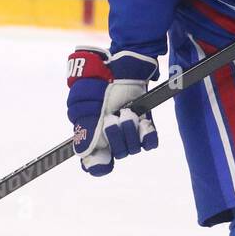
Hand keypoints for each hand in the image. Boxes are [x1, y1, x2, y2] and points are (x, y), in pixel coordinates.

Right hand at [66, 47, 157, 175]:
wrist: (120, 69)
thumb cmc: (98, 86)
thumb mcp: (84, 106)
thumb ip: (84, 131)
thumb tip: (85, 155)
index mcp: (93, 138)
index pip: (96, 165)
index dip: (99, 165)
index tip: (104, 157)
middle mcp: (112, 139)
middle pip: (117, 155)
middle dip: (116, 137)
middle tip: (113, 118)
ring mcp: (129, 133)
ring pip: (133, 149)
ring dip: (130, 130)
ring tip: (127, 112)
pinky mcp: (145, 126)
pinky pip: (150, 143)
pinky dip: (147, 134)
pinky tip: (144, 123)